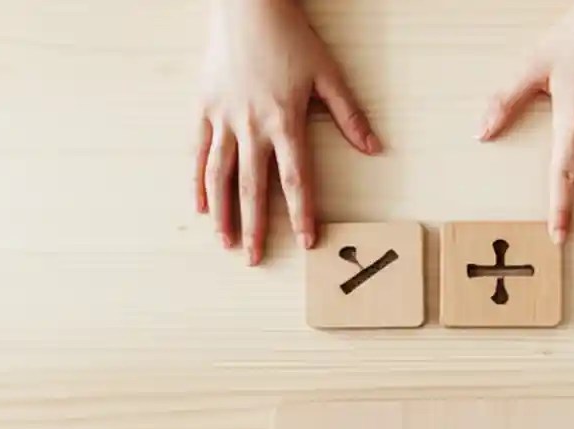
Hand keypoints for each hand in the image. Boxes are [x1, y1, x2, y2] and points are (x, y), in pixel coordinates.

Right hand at [195, 0, 381, 264]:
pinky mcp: (204, 109)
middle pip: (254, 187)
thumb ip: (350, 114)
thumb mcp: (328, 74)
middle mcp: (252, 126)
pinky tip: (199, 206)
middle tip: (255, 259)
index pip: (296, 179)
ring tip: (225, 242)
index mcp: (286, 121)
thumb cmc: (291, 38)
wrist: (247, 7)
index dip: (302, 212)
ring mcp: (224, 119)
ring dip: (223, 212)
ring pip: (221, 175)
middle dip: (255, 226)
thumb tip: (374, 148)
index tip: (305, 240)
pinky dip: (198, 181)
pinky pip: (199, 152)